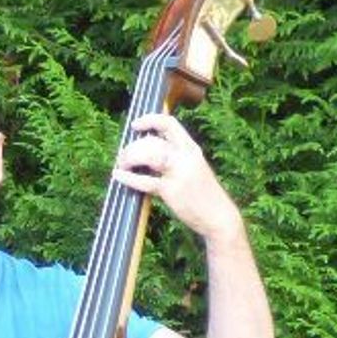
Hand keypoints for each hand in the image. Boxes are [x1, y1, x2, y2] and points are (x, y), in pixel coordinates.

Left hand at [113, 113, 242, 242]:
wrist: (219, 217)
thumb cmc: (201, 194)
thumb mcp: (193, 168)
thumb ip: (174, 158)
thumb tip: (144, 152)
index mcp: (192, 149)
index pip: (169, 124)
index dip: (149, 120)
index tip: (134, 125)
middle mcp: (186, 157)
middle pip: (152, 141)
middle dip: (132, 147)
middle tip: (122, 157)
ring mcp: (179, 173)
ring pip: (148, 154)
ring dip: (130, 158)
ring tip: (122, 165)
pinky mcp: (172, 190)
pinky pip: (145, 181)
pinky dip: (128, 178)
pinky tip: (118, 175)